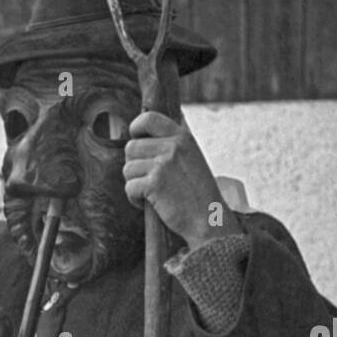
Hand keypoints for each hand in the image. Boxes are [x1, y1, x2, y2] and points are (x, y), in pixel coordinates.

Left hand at [123, 111, 242, 249]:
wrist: (208, 218)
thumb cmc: (198, 193)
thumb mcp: (192, 158)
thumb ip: (173, 145)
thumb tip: (144, 136)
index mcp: (182, 137)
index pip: (149, 119)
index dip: (135, 128)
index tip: (135, 139)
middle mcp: (172, 147)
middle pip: (131, 147)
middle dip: (133, 165)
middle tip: (144, 179)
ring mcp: (163, 164)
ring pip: (127, 168)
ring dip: (133, 183)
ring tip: (148, 193)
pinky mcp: (154, 184)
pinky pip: (129, 187)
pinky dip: (133, 198)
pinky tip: (144, 203)